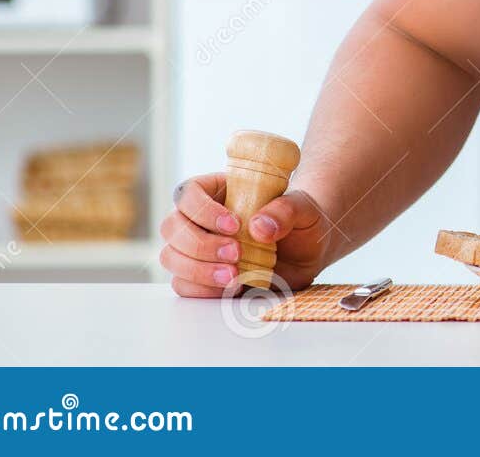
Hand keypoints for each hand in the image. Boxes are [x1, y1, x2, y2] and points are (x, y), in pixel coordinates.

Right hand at [160, 173, 331, 296]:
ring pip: (171, 257)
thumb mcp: (303, 208)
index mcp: (218, 190)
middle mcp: (200, 218)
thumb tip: (259, 227)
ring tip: (235, 276)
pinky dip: (201, 289)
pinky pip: (182, 284)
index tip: (234, 224)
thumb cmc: (302, 220)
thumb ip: (286, 210)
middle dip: (200, 244)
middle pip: (172, 226)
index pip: (189, 192)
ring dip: (198, 269)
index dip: (203, 209)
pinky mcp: (201, 276)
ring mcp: (197, 248)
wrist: (308, 251)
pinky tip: (230, 288)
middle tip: (236, 253)